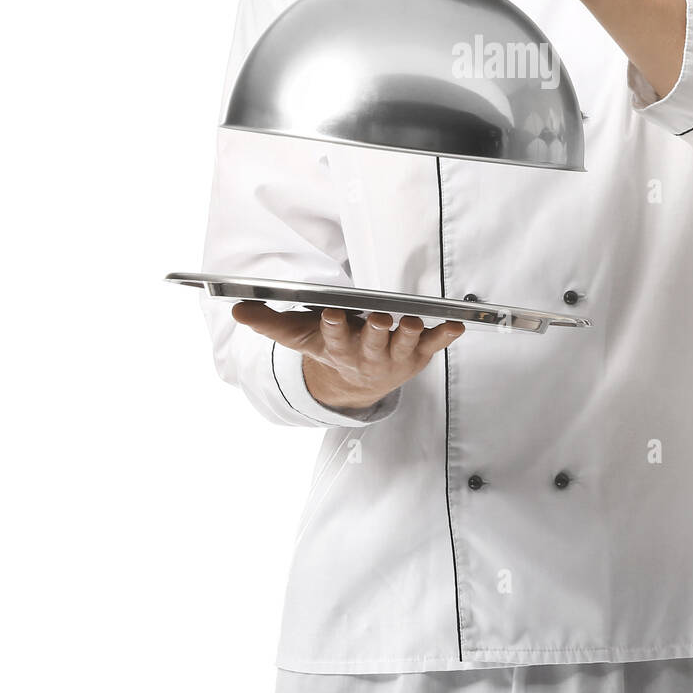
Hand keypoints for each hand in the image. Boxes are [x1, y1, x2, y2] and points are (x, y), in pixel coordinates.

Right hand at [230, 302, 463, 409]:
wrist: (357, 383)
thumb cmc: (330, 348)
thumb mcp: (300, 336)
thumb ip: (270, 322)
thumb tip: (236, 309)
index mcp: (338, 348)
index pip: (333, 339)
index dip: (334, 327)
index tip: (333, 313)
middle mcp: (367, 354)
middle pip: (371, 344)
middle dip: (375, 332)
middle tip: (380, 318)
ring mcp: (394, 356)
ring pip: (403, 346)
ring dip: (409, 334)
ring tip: (413, 322)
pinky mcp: (417, 355)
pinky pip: (434, 346)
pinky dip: (445, 337)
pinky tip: (456, 326)